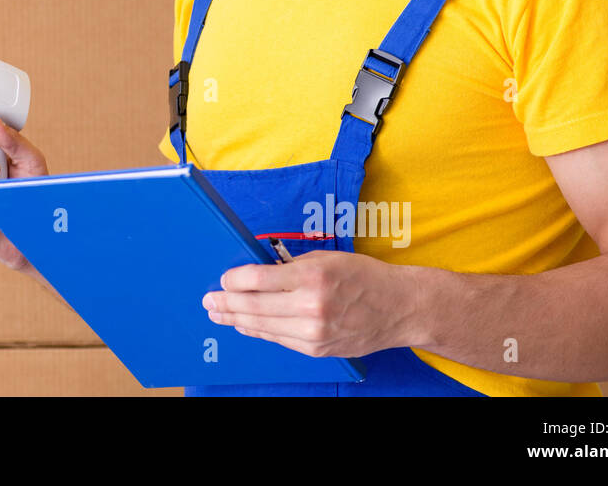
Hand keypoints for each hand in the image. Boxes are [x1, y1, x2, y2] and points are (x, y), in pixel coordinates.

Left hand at [200, 251, 422, 358]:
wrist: (399, 308)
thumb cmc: (362, 276)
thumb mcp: (326, 258)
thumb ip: (290, 266)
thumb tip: (256, 273)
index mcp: (312, 276)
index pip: (258, 278)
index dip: (234, 280)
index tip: (223, 279)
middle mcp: (311, 306)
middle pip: (254, 306)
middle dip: (226, 303)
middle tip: (208, 301)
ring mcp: (313, 332)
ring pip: (262, 326)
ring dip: (235, 319)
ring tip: (218, 314)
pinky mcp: (316, 349)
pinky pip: (278, 339)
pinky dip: (258, 331)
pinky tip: (245, 325)